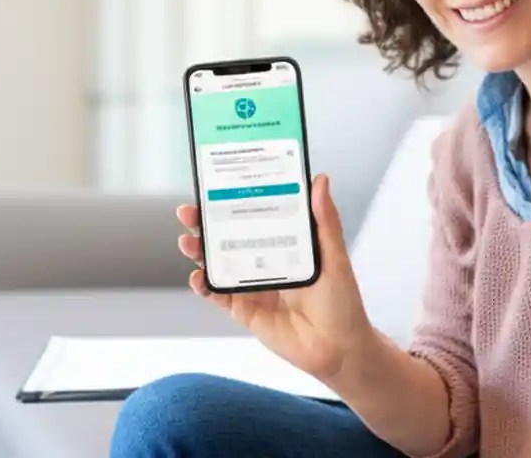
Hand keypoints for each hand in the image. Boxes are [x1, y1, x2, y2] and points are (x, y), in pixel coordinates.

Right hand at [176, 174, 376, 382]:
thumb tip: (320, 180)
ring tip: (188, 242)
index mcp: (284, 243)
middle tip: (189, 212)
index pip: (253, 216)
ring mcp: (251, 285)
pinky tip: (198, 277)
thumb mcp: (334, 257)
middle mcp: (264, 261)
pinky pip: (217, 295)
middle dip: (204, 224)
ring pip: (217, 263)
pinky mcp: (244, 310)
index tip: (214, 186)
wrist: (338, 350)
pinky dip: (204, 286)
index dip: (232, 201)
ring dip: (198, 251)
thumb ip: (324, 221)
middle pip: (227, 237)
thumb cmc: (342, 303)